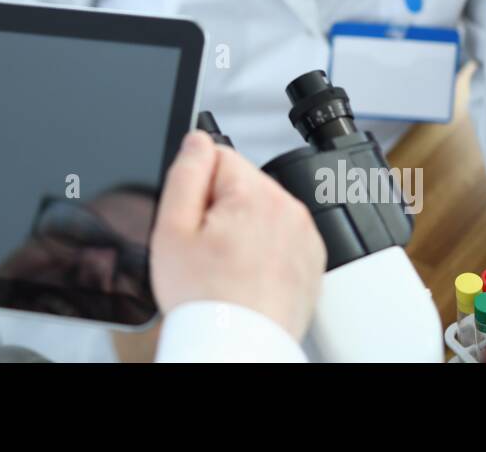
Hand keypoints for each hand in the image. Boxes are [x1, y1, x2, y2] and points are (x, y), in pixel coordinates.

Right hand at [150, 130, 325, 338]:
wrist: (237, 346)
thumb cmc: (205, 298)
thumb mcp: (172, 228)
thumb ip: (186, 172)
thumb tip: (197, 139)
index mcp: (256, 193)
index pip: (218, 155)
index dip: (197, 187)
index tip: (196, 221)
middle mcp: (289, 208)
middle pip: (242, 183)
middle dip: (222, 208)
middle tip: (209, 249)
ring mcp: (305, 234)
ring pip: (261, 209)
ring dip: (244, 227)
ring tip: (229, 265)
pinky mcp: (312, 258)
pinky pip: (281, 235)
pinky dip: (266, 249)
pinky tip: (249, 274)